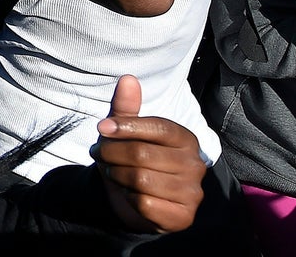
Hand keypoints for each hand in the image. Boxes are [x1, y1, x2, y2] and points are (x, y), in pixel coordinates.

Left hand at [94, 75, 206, 233]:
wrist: (131, 199)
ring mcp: (193, 192)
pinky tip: (129, 195)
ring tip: (114, 173)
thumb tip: (128, 78)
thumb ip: (126, 108)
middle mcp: (195, 164)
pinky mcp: (184, 216)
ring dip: (117, 176)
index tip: (101, 128)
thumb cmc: (130, 158)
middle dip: (112, 154)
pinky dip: (128, 198)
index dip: (126, 126)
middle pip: (143, 154)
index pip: (158, 127)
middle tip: (100, 155)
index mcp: (185, 138)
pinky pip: (145, 204)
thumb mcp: (124, 131)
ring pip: (141, 180)